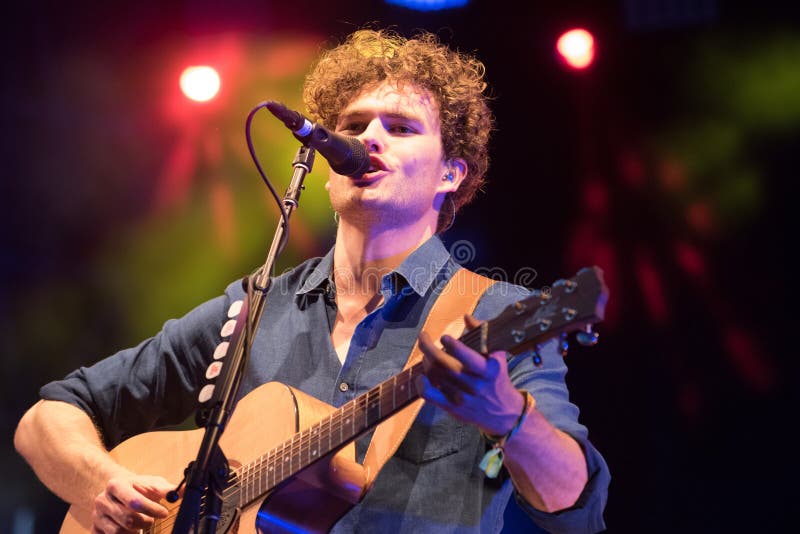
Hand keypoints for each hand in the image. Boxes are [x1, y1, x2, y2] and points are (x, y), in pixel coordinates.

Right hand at [91, 474, 172, 532]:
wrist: (118, 492)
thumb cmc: (138, 489)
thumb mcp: (152, 485)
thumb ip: (167, 489)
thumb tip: (185, 490)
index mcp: (116, 485)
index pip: (135, 501)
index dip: (152, 509)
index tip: (164, 513)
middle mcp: (103, 500)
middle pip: (128, 519)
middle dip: (145, 522)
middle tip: (151, 520)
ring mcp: (97, 516)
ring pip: (118, 532)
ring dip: (135, 530)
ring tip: (141, 523)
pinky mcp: (94, 529)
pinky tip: (131, 531)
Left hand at [417, 315, 524, 436]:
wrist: (504, 413)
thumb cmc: (497, 378)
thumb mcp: (497, 356)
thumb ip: (483, 334)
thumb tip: (466, 317)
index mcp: (488, 371)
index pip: (470, 359)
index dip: (455, 347)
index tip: (444, 337)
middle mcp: (474, 385)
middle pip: (445, 365)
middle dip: (429, 347)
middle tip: (423, 336)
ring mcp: (462, 398)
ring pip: (436, 376)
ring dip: (426, 360)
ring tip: (426, 352)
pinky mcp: (452, 408)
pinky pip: (429, 395)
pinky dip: (421, 384)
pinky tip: (421, 374)